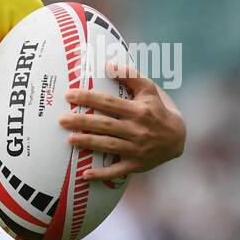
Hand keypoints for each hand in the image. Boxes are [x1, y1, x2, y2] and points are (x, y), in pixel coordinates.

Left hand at [60, 60, 185, 181]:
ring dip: (88, 143)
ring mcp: (137, 149)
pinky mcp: (136, 165)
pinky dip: (102, 174)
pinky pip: (117, 171)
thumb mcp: (149, 90)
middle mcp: (138, 130)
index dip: (89, 98)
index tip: (69, 95)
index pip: (110, 103)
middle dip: (82, 122)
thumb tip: (108, 64)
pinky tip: (84, 175)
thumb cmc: (157, 109)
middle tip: (61, 120)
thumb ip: (130, 76)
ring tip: (69, 139)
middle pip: (106, 125)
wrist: (178, 137)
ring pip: (109, 146)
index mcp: (139, 110)